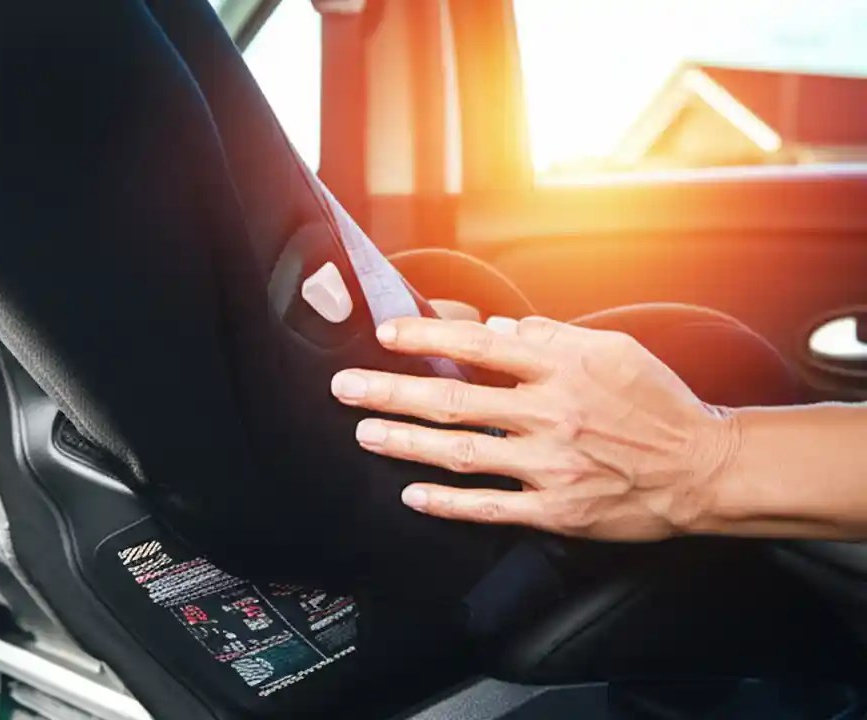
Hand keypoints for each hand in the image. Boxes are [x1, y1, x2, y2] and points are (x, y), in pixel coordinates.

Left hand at [330, 317, 740, 540]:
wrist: (703, 468)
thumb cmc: (657, 404)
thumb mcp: (613, 349)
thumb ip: (551, 338)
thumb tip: (496, 331)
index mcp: (560, 368)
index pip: (477, 345)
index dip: (425, 336)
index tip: (385, 334)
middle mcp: (549, 414)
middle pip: (453, 399)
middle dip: (391, 391)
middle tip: (346, 386)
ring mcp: (549, 465)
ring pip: (461, 453)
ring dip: (405, 442)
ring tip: (365, 433)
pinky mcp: (556, 509)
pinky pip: (490, 508)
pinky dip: (447, 503)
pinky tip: (411, 495)